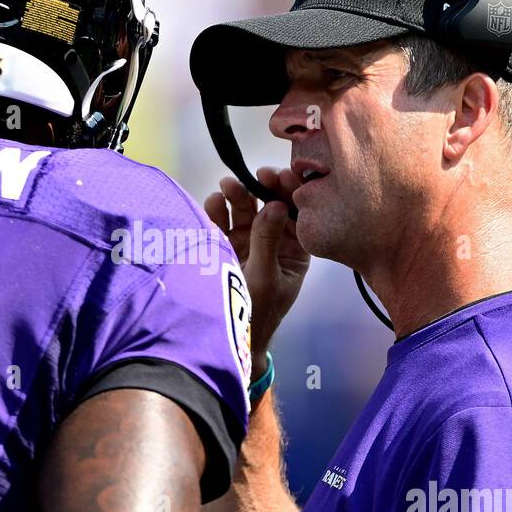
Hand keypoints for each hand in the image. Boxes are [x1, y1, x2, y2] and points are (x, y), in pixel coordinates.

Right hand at [204, 167, 310, 371]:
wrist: (230, 335)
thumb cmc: (257, 313)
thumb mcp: (265, 277)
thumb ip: (267, 241)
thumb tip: (275, 205)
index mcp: (295, 250)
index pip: (296, 214)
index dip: (291, 193)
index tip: (283, 176)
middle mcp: (273, 241)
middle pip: (270, 205)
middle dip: (263, 188)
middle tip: (257, 175)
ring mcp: (248, 241)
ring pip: (245, 210)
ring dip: (238, 195)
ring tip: (228, 186)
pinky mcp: (225, 244)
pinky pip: (222, 221)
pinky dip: (218, 209)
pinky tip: (214, 201)